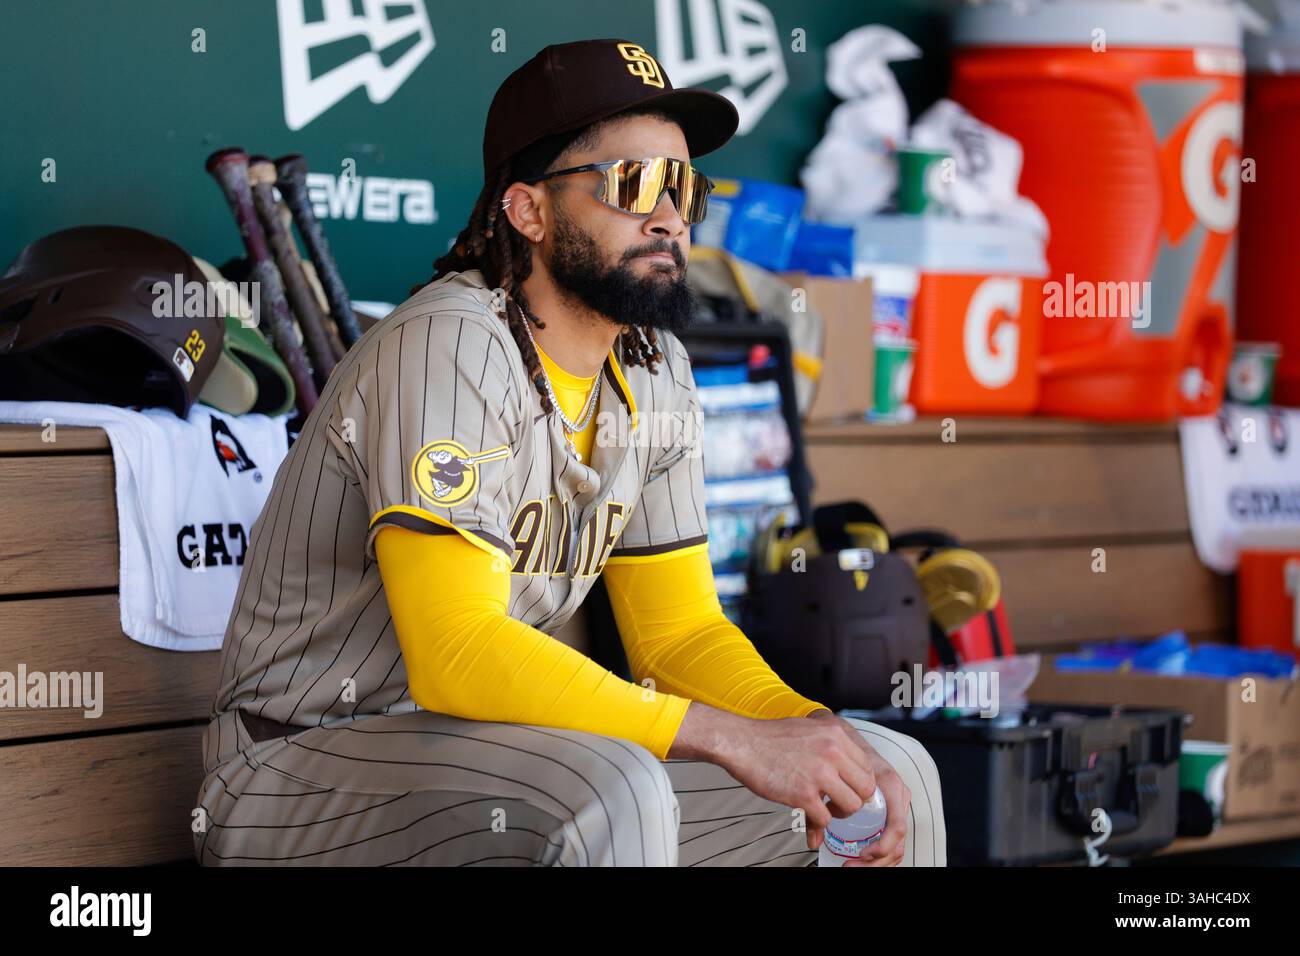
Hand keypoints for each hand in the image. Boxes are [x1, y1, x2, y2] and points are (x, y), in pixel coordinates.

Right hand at [714, 710, 902, 864]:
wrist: (741, 742)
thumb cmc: (769, 738)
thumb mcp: (809, 729)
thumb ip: (831, 746)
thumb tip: (846, 768)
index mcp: (836, 733)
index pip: (867, 766)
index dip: (860, 783)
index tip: (849, 789)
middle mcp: (832, 751)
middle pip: (866, 787)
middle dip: (855, 800)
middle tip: (839, 802)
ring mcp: (819, 772)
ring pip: (852, 805)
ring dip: (839, 813)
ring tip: (825, 808)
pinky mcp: (803, 793)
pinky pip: (825, 818)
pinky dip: (818, 821)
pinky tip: (807, 812)